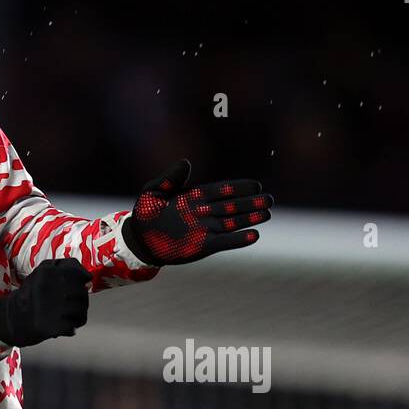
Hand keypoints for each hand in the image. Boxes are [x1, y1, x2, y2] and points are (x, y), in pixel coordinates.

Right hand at [0, 258, 91, 347]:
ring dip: (78, 315)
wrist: (12, 318)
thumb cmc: (31, 294)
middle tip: (72, 304)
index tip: (84, 282)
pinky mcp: (52, 326)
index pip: (78, 273)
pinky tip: (63, 326)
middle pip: (82, 293)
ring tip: (67, 316)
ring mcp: (52, 308)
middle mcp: (50, 288)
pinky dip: (71, 328)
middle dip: (82, 299)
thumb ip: (63, 267)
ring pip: (81, 310)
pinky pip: (73, 326)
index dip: (83, 278)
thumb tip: (87, 277)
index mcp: (47, 273)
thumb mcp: (41, 272)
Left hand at [122, 160, 271, 265]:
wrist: (139, 239)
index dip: (237, 188)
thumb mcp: (154, 191)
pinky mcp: (203, 246)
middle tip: (269, 199)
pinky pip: (224, 242)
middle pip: (231, 206)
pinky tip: (254, 235)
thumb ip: (171, 178)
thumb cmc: (145, 213)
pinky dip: (239, 239)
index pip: (220, 190)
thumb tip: (186, 162)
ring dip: (250, 219)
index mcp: (195, 197)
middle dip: (250, 203)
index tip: (255, 185)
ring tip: (267, 214)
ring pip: (232, 223)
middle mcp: (204, 212)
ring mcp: (205, 229)